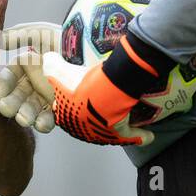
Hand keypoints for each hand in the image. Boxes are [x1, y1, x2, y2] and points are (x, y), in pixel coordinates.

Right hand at [0, 21, 61, 132]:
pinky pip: (51, 119)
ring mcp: (50, 96)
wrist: (100, 52)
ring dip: (25, 114)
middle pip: (17, 96)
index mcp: (27, 65)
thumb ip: (16, 37)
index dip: (2, 85)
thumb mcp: (40, 33)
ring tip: (23, 118)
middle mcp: (36, 82)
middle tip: (6, 108)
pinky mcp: (64, 109)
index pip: (8, 78)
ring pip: (31, 110)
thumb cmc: (69, 40)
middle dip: (11, 103)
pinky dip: (44, 122)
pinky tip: (42, 123)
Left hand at [35, 51, 153, 145]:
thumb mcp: (59, 69)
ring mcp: (102, 134)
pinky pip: (131, 137)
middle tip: (100, 106)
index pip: (65, 116)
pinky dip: (140, 136)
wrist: (105, 90)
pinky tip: (148, 135)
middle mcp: (83, 130)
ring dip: (113, 128)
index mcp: (68, 118)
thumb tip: (48, 58)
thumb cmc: (81, 82)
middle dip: (91, 119)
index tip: (79, 97)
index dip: (71, 106)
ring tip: (120, 120)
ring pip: (108, 133)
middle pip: (87, 126)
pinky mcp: (120, 133)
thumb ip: (51, 64)